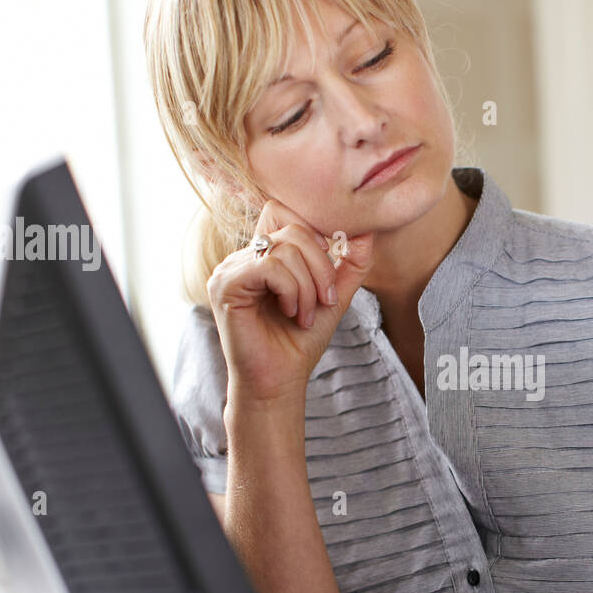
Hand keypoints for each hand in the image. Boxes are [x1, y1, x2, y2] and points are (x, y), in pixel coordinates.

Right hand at [206, 196, 375, 404]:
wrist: (281, 381)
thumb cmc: (300, 342)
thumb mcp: (334, 295)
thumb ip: (351, 262)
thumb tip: (367, 228)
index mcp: (264, 254)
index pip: (286, 210)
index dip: (317, 231)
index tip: (332, 268)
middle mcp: (243, 256)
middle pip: (293, 226)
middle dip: (322, 265)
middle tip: (326, 300)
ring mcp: (230, 268)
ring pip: (285, 248)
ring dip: (309, 285)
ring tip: (305, 314)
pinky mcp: (225, 285)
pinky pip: (270, 266)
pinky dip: (292, 291)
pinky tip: (291, 313)